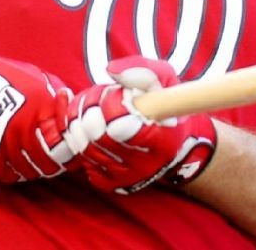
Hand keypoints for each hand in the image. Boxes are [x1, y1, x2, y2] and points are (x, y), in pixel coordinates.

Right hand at [0, 52, 78, 182]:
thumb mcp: (33, 76)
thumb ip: (56, 95)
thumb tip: (73, 108)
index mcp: (36, 109)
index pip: (63, 144)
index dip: (71, 150)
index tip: (74, 150)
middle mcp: (19, 131)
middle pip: (47, 162)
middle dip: (56, 161)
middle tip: (59, 158)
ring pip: (27, 171)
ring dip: (36, 168)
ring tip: (39, 160)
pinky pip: (5, 175)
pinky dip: (14, 172)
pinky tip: (18, 162)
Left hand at [70, 56, 215, 194]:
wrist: (173, 142)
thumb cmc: (166, 105)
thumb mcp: (165, 79)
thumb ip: (142, 70)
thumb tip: (111, 71)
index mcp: (163, 139)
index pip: (119, 125)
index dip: (110, 104)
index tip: (116, 95)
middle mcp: (146, 165)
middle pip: (96, 135)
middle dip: (91, 110)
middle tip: (99, 101)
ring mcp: (128, 178)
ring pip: (85, 148)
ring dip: (82, 124)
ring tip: (95, 113)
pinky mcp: (113, 185)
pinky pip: (82, 162)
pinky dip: (82, 143)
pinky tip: (94, 132)